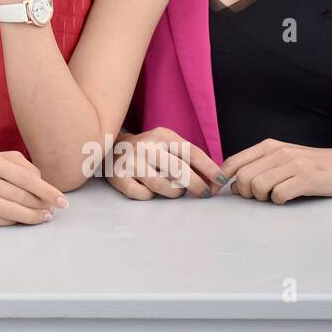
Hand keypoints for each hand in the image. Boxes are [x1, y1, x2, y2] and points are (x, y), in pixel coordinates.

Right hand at [0, 150, 66, 225]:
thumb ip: (27, 169)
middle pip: (19, 196)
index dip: (46, 191)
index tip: (62, 200)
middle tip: (53, 209)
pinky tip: (24, 220)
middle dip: (41, 205)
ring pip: (10, 211)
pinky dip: (14, 221)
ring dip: (32, 217)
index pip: (25, 178)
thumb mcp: (5, 158)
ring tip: (45, 216)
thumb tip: (46, 190)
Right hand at [107, 127, 223, 198]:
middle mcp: (145, 146)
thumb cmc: (149, 150)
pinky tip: (149, 189)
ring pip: (163, 186)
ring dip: (175, 192)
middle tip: (204, 193)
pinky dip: (150, 196)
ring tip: (175, 190)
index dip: (209, 168)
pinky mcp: (118, 177)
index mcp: (161, 135)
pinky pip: (144, 195)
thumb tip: (216, 179)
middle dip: (197, 185)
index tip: (221, 181)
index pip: (191, 152)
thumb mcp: (167, 145)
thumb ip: (188, 158)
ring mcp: (131, 162)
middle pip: (179, 170)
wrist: (110, 148)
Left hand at [221, 138, 331, 203]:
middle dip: (246, 192)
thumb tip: (234, 186)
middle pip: (243, 177)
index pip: (233, 161)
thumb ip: (258, 168)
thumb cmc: (312, 165)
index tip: (224, 191)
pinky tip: (288, 198)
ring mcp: (293, 164)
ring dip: (263, 198)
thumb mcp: (282, 159)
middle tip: (259, 196)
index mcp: (268, 146)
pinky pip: (279, 195)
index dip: (223, 178)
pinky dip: (279, 201)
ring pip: (258, 186)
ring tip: (275, 196)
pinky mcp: (306, 179)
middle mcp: (278, 152)